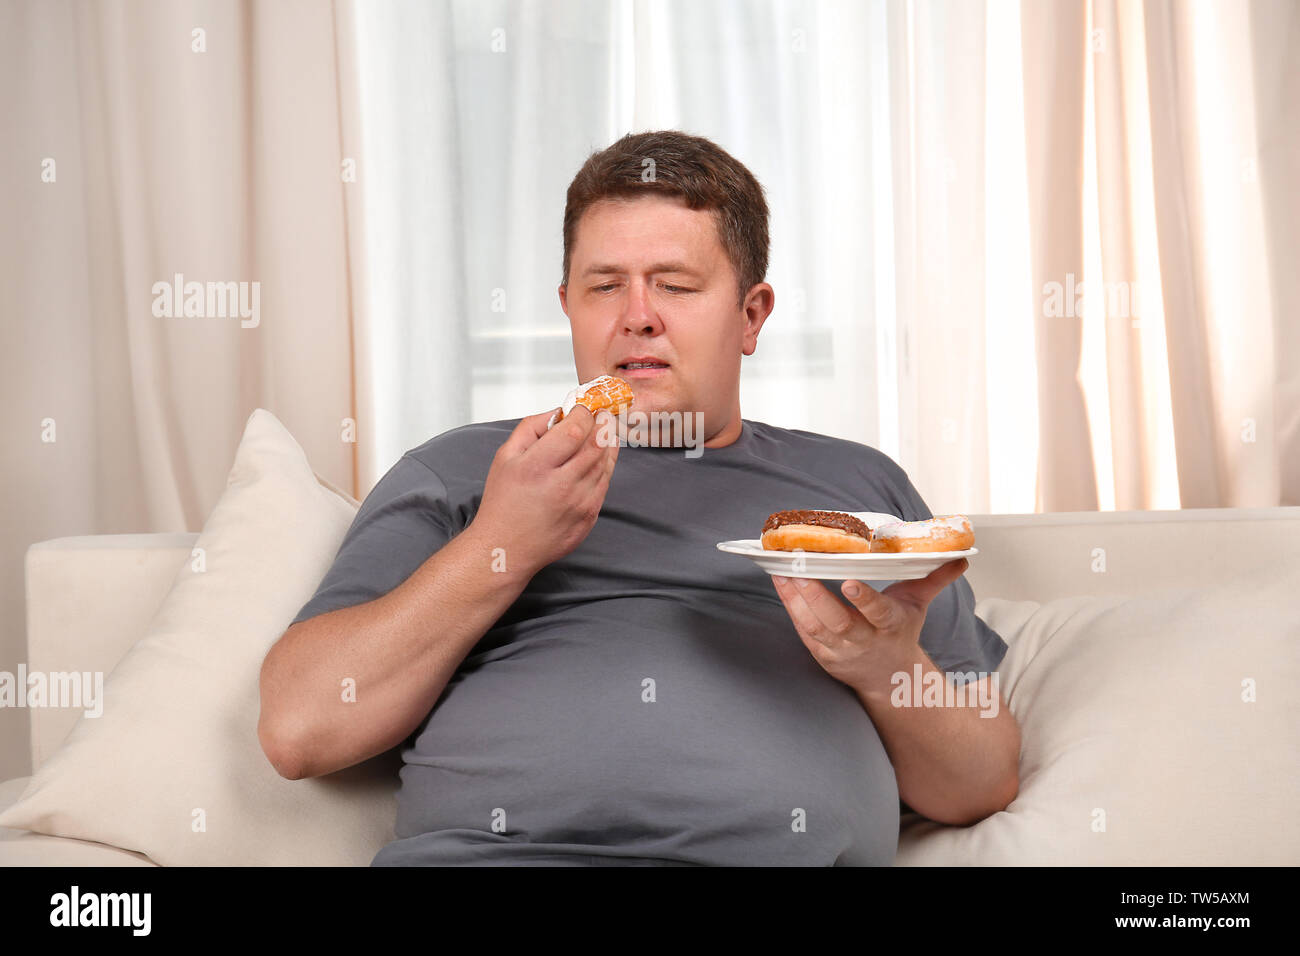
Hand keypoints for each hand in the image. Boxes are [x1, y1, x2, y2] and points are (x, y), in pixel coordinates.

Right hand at [468, 405, 619, 576]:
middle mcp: (561, 486)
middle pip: (597, 443)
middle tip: (601, 413)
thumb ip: (532, 427)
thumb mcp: (505, 456)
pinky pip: (606, 483)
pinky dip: (606, 465)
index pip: (575, 430)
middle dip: (602, 423)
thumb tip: (560, 411)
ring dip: (607, 442)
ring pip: (605, 463)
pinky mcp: (589, 517)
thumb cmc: (503, 502)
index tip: (584, 407)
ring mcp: (579, 504)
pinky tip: (599, 456)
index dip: (585, 413)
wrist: (506, 548)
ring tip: (602, 431)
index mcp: (536, 467)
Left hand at [771, 558, 969, 692]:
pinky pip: (803, 631)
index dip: (864, 599)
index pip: (878, 612)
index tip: (849, 582)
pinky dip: (790, 608)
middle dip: (816, 596)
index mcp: (890, 625)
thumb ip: (935, 578)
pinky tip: (780, 584)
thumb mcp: (919, 604)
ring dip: (795, 599)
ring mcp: (841, 651)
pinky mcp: (822, 655)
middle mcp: (865, 640)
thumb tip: (961, 557)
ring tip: (782, 571)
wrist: (889, 676)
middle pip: (839, 621)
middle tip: (798, 568)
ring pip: (815, 627)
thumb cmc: (900, 630)